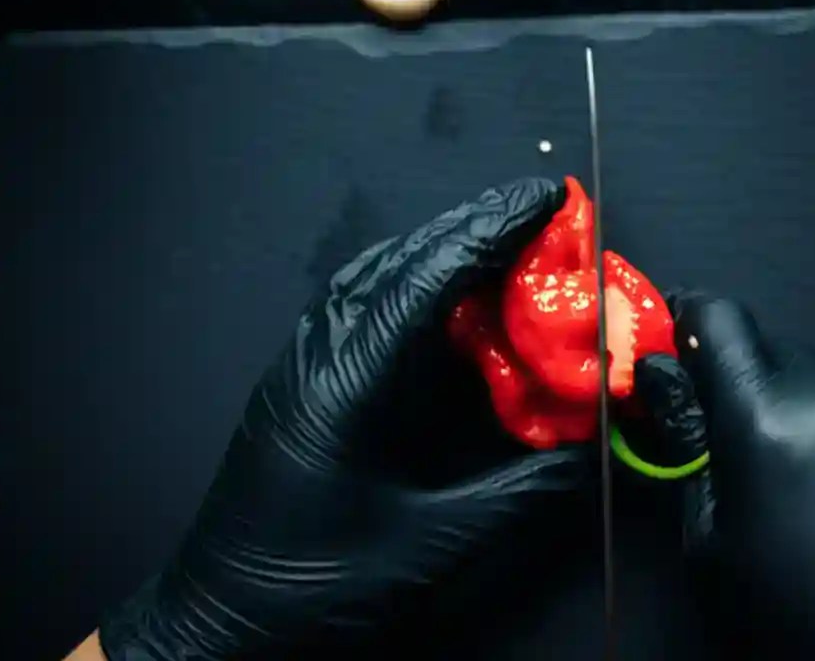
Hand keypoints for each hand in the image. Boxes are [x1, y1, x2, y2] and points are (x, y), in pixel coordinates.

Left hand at [96, 178, 591, 659]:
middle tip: (548, 216)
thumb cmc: (312, 586)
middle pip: (405, 261)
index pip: (429, 275)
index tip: (548, 197)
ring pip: (383, 279)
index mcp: (347, 378)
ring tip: (513, 247)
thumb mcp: (433, 545)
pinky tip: (460, 307)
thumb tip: (595, 451)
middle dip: (479, 231)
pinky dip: (424, 293)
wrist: (219, 623)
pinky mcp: (309, 383)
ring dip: (450, 255)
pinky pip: (370, 313)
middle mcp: (322, 352)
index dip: (494, 229)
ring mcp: (308, 363)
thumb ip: (523, 493)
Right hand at [635, 292, 814, 659]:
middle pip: (779, 352)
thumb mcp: (714, 547)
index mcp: (776, 422)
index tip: (675, 344)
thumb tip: (660, 377)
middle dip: (751, 387)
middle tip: (742, 448)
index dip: (689, 323)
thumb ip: (688, 447)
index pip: (721, 320)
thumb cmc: (799, 628)